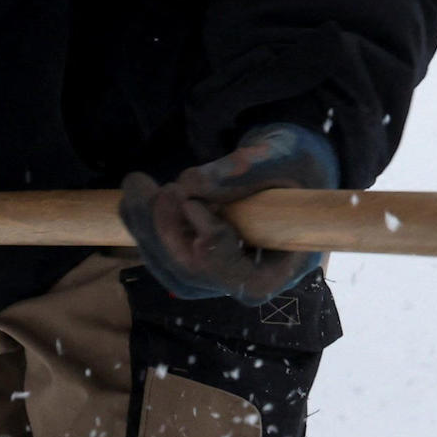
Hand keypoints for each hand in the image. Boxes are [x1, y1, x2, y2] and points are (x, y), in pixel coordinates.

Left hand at [120, 122, 337, 301]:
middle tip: (163, 189)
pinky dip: (143, 223)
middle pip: (197, 277)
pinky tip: (138, 191)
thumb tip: (191, 185)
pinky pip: (162, 252)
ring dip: (148, 228)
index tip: (194, 203)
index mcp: (283, 266)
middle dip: (170, 234)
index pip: (243, 281)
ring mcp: (218, 272)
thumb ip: (246, 169)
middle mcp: (247, 279)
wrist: (286, 165)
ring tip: (139, 184)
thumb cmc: (298, 163)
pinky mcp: (195, 256)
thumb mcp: (285, 155)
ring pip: (171, 268)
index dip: (213, 250)